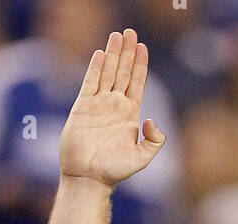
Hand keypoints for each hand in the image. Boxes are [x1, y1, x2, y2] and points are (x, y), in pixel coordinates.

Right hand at [59, 29, 164, 186]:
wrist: (89, 177)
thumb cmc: (115, 171)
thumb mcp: (142, 157)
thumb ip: (154, 140)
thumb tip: (152, 120)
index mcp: (130, 114)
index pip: (136, 83)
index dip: (140, 65)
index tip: (142, 47)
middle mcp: (115, 106)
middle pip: (122, 72)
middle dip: (127, 52)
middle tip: (130, 32)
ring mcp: (98, 104)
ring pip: (107, 72)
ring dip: (112, 53)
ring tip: (117, 35)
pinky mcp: (83, 106)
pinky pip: (90, 82)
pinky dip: (95, 67)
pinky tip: (101, 54)